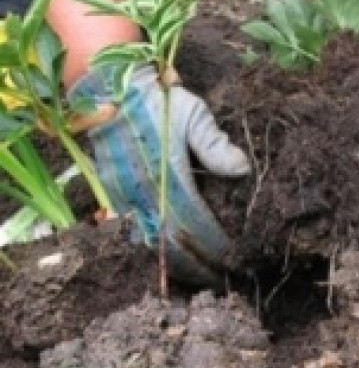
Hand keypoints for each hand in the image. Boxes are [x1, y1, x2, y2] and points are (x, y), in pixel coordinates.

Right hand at [69, 64, 250, 283]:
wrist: (108, 88)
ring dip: (174, 263)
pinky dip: (151, 249)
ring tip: (197, 276)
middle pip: (172, 243)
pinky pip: (130, 232)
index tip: (232, 258)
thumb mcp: (193, 114)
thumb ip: (215, 144)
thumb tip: (242, 169)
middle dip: (196, 265)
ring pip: (150, 243)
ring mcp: (123, 195)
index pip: (195, 223)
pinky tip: (168, 260)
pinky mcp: (111, 193)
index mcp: (167, 174)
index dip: (214, 245)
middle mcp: (143, 191)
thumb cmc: (158, 100)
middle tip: (219, 279)